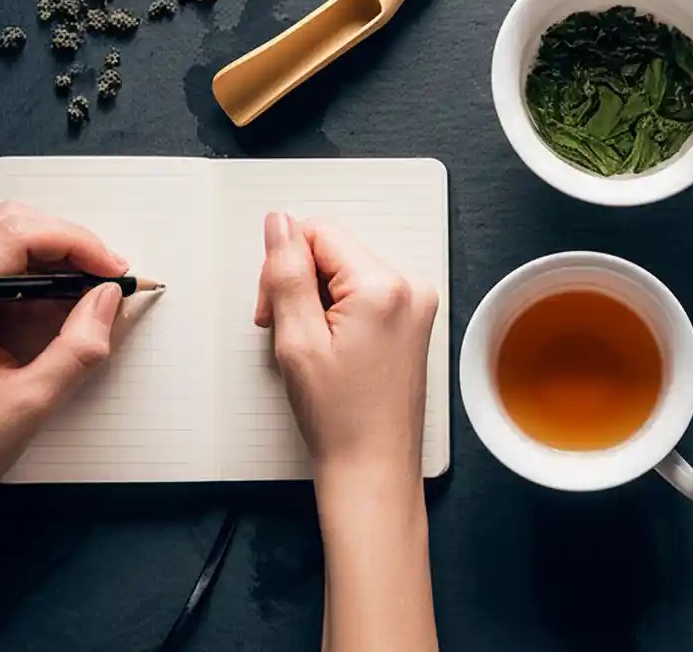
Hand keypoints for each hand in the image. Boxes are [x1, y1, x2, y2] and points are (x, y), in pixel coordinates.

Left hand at [0, 202, 125, 578]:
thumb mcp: (31, 406)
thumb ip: (77, 349)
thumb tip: (109, 298)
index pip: (13, 238)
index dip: (75, 242)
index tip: (112, 269)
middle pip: (6, 225)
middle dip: (67, 244)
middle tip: (106, 280)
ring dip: (48, 253)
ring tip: (83, 290)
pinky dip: (25, 267)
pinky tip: (49, 300)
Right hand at [254, 212, 439, 651]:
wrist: (373, 468)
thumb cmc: (340, 419)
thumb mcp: (296, 340)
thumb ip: (286, 273)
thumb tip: (279, 224)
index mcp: (384, 286)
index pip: (317, 232)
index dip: (283, 265)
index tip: (275, 309)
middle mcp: (411, 287)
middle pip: (333, 250)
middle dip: (301, 284)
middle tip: (292, 335)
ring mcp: (417, 305)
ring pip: (346, 273)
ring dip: (319, 301)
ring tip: (316, 349)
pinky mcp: (414, 321)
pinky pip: (365, 295)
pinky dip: (341, 314)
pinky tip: (336, 351)